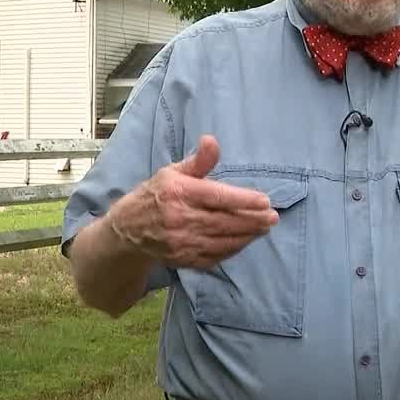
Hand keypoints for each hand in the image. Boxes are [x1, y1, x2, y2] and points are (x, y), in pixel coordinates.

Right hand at [104, 134, 278, 269]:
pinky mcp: (183, 259)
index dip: (245, 200)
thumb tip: (212, 140)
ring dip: (248, 235)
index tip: (265, 200)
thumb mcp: (172, 172)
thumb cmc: (155, 195)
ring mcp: (182, 242)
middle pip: (225, 221)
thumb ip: (198, 161)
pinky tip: (245, 241)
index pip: (219, 197)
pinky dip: (233, 249)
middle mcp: (180, 218)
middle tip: (273, 217)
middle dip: (253, 219)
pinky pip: (215, 256)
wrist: (127, 230)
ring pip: (223, 240)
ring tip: (264, 228)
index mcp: (179, 193)